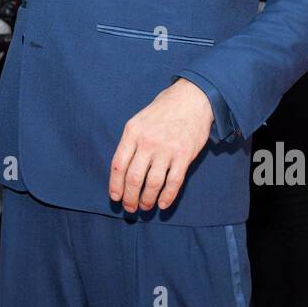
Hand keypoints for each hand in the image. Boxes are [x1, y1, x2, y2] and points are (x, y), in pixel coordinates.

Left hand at [108, 79, 213, 212]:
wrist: (192, 98)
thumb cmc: (163, 110)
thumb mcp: (140, 120)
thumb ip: (131, 142)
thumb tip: (123, 171)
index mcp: (132, 132)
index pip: (118, 165)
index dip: (115, 185)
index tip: (116, 197)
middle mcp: (147, 141)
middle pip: (134, 178)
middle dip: (130, 197)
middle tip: (130, 208)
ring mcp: (166, 149)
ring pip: (152, 183)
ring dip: (147, 200)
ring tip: (145, 207)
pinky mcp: (184, 155)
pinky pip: (174, 182)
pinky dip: (167, 196)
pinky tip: (162, 204)